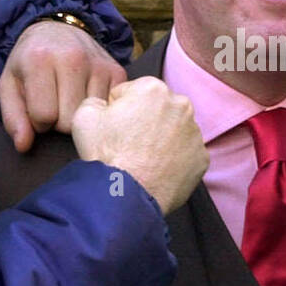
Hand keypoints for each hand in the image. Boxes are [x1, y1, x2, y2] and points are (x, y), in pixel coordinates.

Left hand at [0, 19, 125, 151]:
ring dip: (80, 117)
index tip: (38, 108)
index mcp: (40, 60)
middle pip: (70, 122)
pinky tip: (88, 97)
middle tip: (56, 105)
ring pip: (92, 119)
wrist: (58, 30)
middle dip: (60, 122)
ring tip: (71, 100)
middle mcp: (73, 58)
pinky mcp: (118, 71)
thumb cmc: (30, 62)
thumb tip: (24, 145)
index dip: (38, 121)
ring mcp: (99, 65)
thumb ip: (13, 117)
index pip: (44, 116)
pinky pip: (110, 110)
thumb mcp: (9, 85)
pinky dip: (98, 110)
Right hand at [71, 77, 208, 214]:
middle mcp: (181, 106)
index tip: (114, 127)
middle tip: (128, 143)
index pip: (131, 92)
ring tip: (141, 158)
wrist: (127, 195)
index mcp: (153, 89)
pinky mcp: (201, 157)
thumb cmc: (108, 156)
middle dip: (143, 121)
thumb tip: (102, 105)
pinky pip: (184, 153)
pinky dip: (173, 159)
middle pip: (156, 109)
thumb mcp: (84, 117)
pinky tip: (156, 168)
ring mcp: (195, 133)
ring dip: (160, 139)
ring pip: (173, 130)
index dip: (117, 110)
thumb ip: (95, 100)